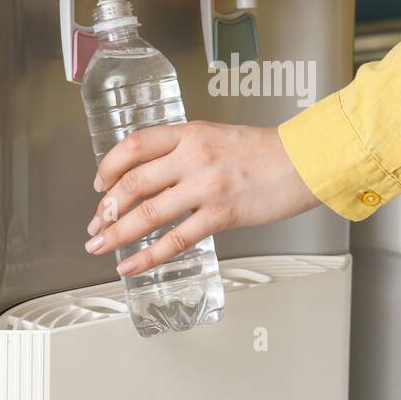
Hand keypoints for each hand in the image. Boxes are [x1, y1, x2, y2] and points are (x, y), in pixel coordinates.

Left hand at [84, 122, 320, 276]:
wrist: (306, 161)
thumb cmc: (267, 151)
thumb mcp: (218, 137)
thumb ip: (186, 152)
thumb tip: (155, 177)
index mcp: (190, 134)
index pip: (134, 145)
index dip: (108, 167)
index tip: (98, 185)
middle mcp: (193, 157)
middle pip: (133, 183)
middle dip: (106, 208)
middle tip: (94, 225)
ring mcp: (206, 187)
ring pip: (147, 214)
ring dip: (116, 233)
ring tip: (99, 246)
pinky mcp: (222, 215)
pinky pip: (175, 240)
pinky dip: (148, 256)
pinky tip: (131, 266)